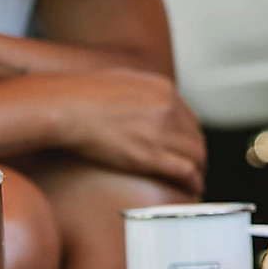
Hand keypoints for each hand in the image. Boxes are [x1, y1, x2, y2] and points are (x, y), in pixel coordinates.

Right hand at [53, 68, 205, 194]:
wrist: (68, 105)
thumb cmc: (83, 94)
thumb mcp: (125, 80)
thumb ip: (143, 92)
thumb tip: (146, 102)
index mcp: (164, 90)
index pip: (190, 119)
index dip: (191, 137)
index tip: (188, 148)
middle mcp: (169, 109)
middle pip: (196, 137)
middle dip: (197, 155)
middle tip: (194, 168)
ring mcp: (162, 132)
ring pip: (196, 155)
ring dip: (199, 170)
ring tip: (195, 181)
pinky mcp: (151, 155)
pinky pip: (185, 171)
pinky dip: (193, 181)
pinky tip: (192, 188)